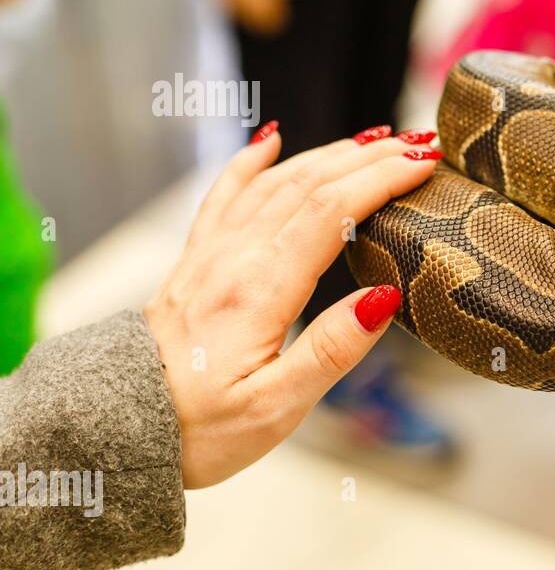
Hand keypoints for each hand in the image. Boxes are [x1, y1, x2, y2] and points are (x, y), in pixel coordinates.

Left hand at [143, 124, 440, 486]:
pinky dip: (250, 161)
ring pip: (274, 181)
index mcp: (258, 292)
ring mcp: (210, 255)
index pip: (331, 211)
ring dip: (329, 154)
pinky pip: (224, 195)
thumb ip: (332, 349)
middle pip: (309, 183)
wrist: (113, 430)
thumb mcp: (275, 408)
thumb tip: (384, 297)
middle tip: (420, 144)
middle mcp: (232, 260)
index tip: (425, 165)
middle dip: (370, 158)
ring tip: (376, 141)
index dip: (382, 179)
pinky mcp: (194, 262)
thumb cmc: (197, 428)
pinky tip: (270, 140)